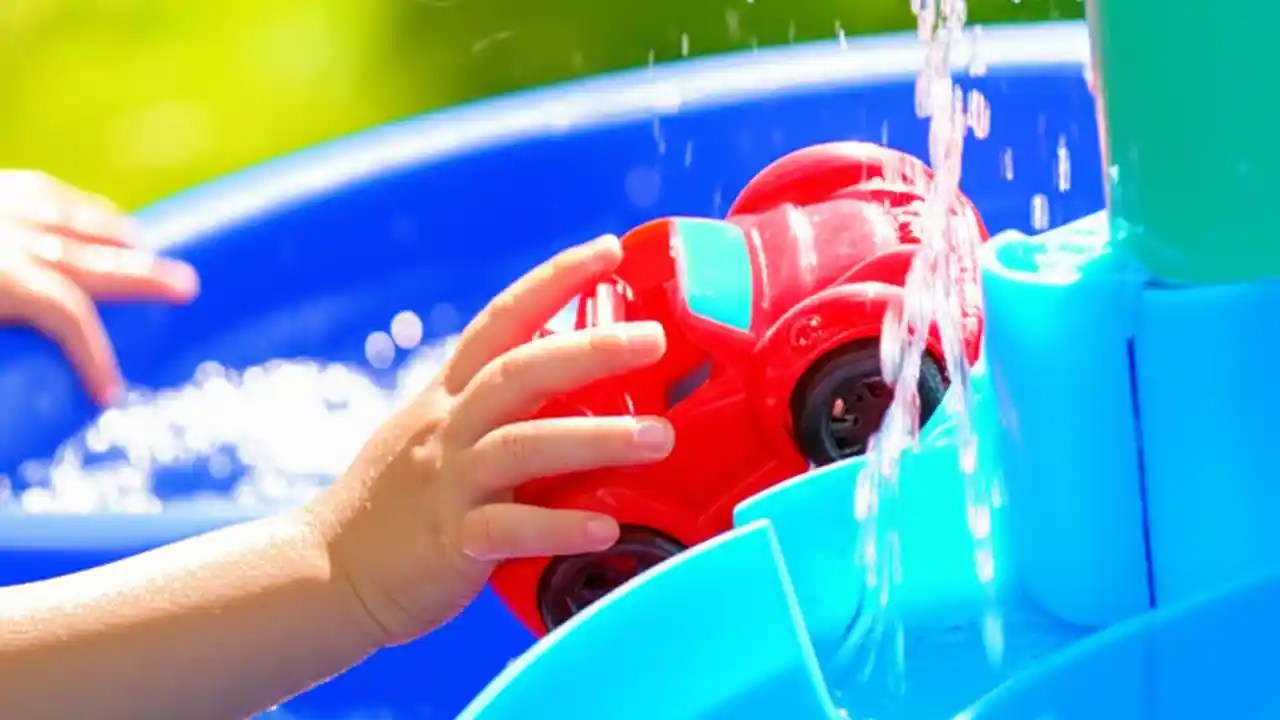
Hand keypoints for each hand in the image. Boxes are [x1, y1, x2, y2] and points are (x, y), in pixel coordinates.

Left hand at [0, 171, 198, 405]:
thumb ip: (11, 337)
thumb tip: (34, 391)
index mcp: (3, 275)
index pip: (68, 313)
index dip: (95, 355)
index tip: (109, 395)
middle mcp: (10, 231)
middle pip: (93, 257)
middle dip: (145, 277)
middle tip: (189, 288)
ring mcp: (1, 200)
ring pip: (74, 216)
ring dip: (118, 235)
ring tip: (145, 250)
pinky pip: (45, 192)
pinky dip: (80, 209)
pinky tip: (92, 216)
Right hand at [306, 234, 674, 645]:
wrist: (328, 572)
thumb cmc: (398, 503)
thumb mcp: (436, 432)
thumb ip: (495, 406)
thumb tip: (573, 379)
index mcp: (450, 395)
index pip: (502, 320)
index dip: (554, 280)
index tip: (609, 249)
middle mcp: (448, 427)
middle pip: (520, 372)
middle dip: (589, 349)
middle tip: (653, 338)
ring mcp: (448, 483)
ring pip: (523, 446)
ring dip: (596, 438)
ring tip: (659, 437)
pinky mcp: (451, 542)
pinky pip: (509, 529)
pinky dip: (558, 527)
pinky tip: (606, 528)